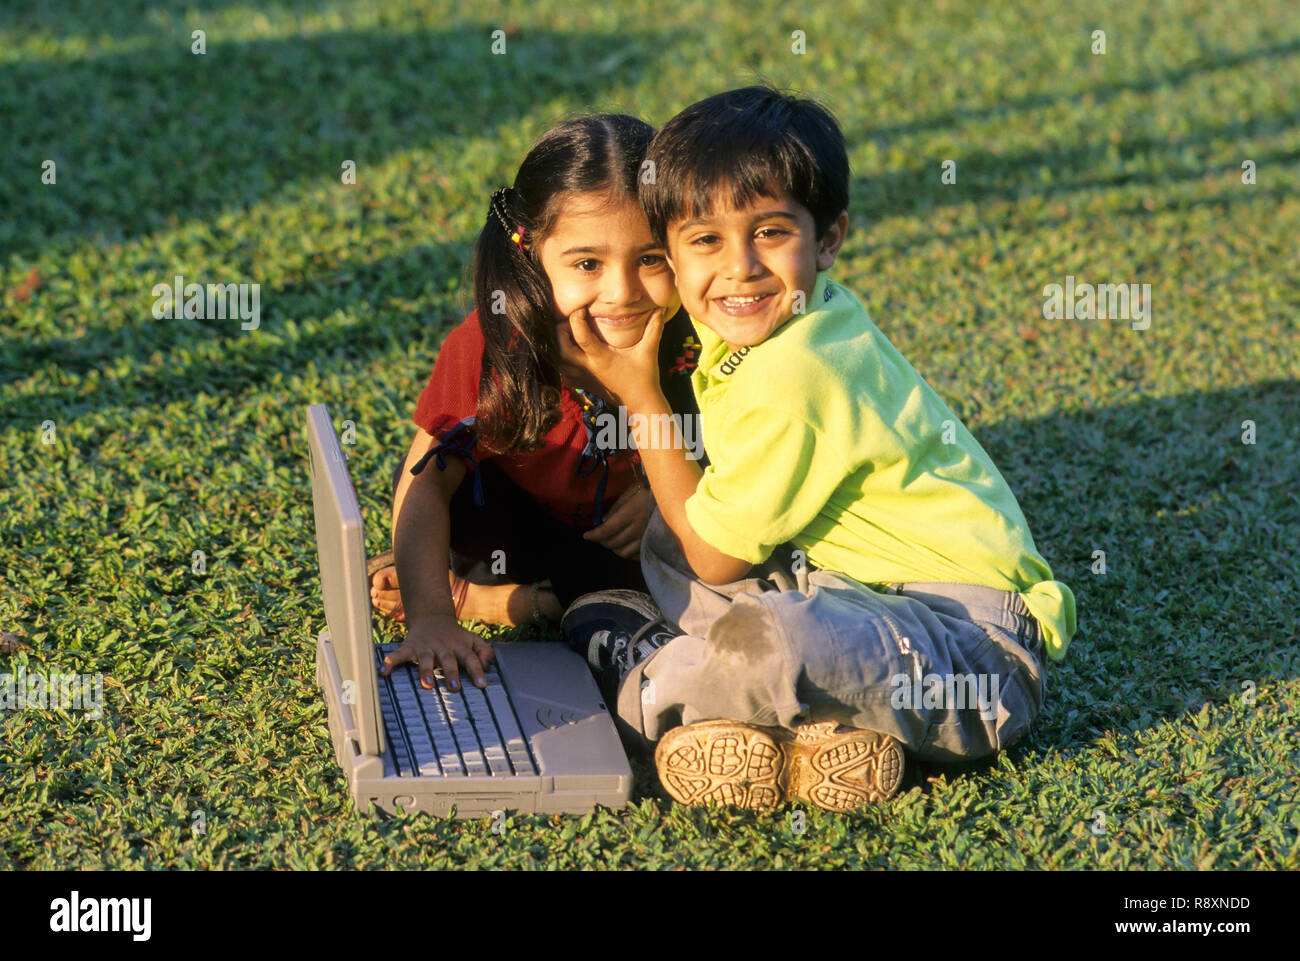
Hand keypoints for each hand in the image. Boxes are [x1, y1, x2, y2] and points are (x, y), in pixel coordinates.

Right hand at [380, 614, 495, 691]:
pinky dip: (390, 662)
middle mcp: (443, 647)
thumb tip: (488, 666)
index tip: (481, 685)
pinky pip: (399, 654)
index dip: (477, 670)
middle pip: (448, 660)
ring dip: (426, 671)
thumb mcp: (473, 640)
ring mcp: (425, 647)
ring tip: (427, 685)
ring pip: (425, 659)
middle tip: (454, 688)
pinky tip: (384, 672)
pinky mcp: (410, 647)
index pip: (471, 659)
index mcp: (460, 647)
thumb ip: (485, 652)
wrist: (432, 618)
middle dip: (451, 673)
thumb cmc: (456, 637)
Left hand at [560, 305, 668, 407]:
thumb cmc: (645, 377)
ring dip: (558, 347)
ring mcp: (583, 378)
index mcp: (601, 357)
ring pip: (559, 362)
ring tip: (567, 335)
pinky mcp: (583, 385)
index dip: (576, 319)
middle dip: (560, 332)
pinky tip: (570, 354)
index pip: (581, 335)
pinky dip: (562, 363)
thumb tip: (661, 308)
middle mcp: (588, 367)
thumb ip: (655, 328)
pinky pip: (564, 374)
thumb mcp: (649, 351)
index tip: (581, 308)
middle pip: (561, 349)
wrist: (641, 404)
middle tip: (568, 321)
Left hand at [583, 483, 649, 557]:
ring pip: (624, 552)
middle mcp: (638, 528)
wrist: (674, 495)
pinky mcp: (653, 542)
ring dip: (614, 549)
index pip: (607, 530)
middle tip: (598, 537)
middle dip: (602, 541)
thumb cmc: (650, 489)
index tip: (586, 536)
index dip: (594, 535)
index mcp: (631, 513)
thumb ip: (617, 507)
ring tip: (611, 542)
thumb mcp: (631, 491)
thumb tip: (604, 521)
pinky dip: (628, 553)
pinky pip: (636, 555)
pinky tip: (626, 546)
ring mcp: (646, 537)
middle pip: (613, 543)